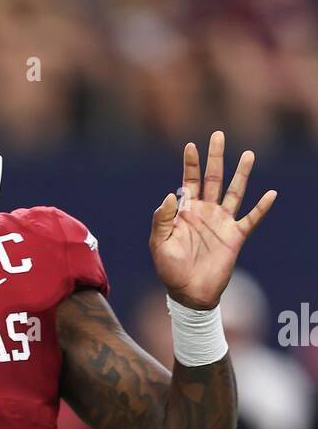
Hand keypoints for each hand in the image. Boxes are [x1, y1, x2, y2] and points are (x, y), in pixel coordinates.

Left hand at [149, 131, 276, 308]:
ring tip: (249, 154)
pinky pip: (251, 218)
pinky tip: (271, 193)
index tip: (191, 146)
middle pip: (212, 178)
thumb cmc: (170, 269)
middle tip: (218, 135)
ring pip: (234, 192)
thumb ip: (162, 219)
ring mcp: (222, 222)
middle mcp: (206, 212)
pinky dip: (261, 207)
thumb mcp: (158, 244)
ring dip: (241, 173)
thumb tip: (171, 195)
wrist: (189, 293)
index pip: (188, 181)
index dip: (190, 164)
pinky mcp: (235, 236)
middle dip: (215, 158)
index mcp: (186, 212)